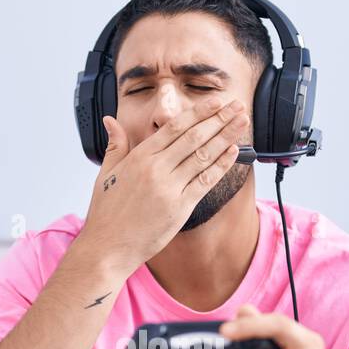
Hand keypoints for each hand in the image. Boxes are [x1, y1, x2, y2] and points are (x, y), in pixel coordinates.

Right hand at [77, 98, 250, 276]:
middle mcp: (156, 168)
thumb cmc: (106, 213)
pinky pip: (205, 182)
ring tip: (242, 122)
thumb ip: (115, 144)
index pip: (175, 126)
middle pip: (194, 136)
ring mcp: (169, 188)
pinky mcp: (179, 208)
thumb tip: (110, 120)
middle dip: (219, 118)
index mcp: (139, 156)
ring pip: (204, 155)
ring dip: (226, 136)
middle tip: (237, 105)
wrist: (108, 247)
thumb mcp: (106, 173)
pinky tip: (234, 152)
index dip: (199, 112)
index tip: (216, 101)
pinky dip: (221, 166)